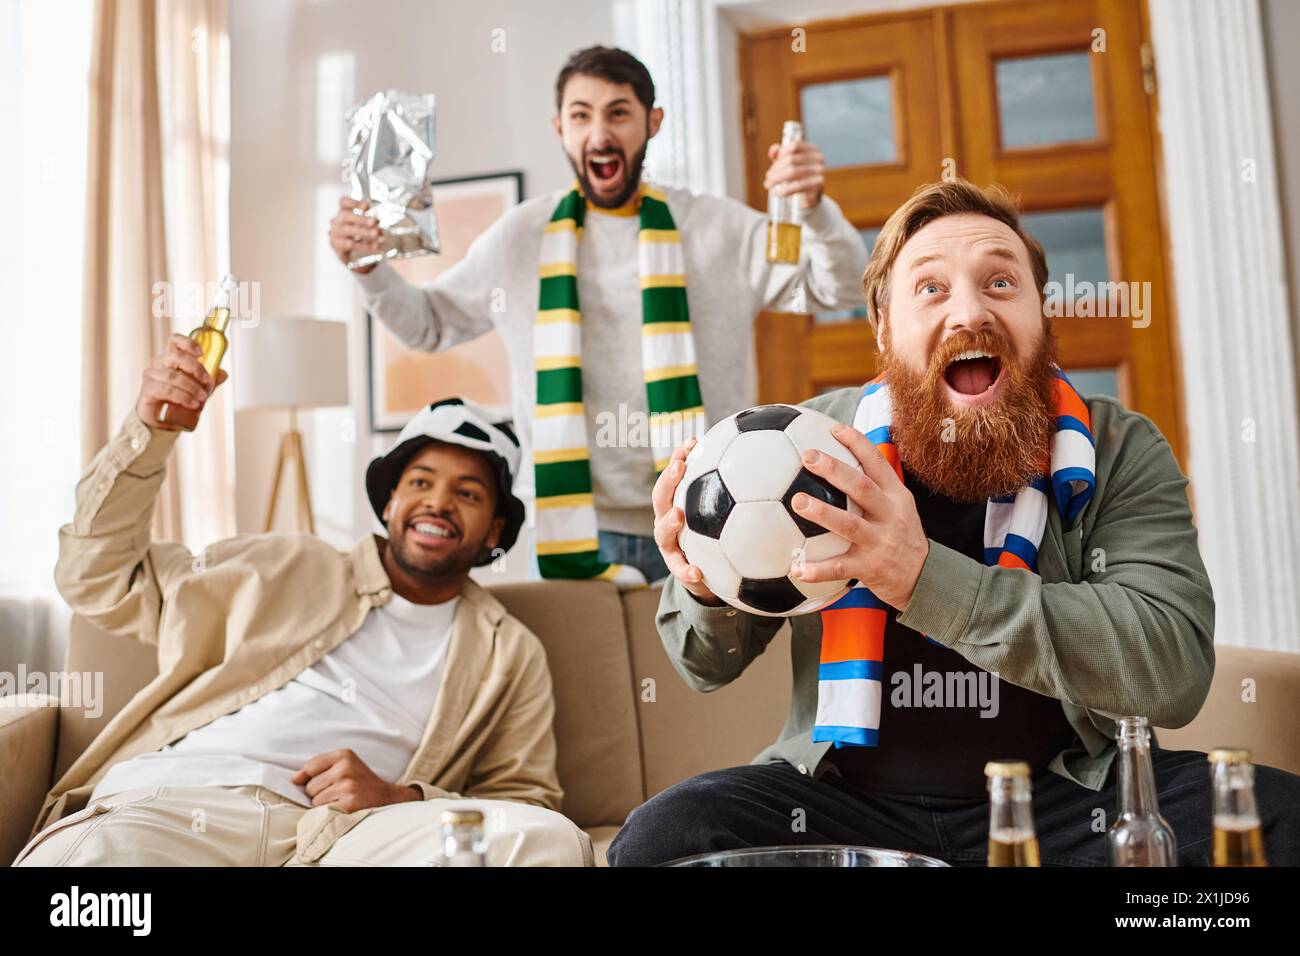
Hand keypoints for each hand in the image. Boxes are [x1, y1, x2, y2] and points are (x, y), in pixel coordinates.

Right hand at [136, 334, 226, 430]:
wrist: (159, 418)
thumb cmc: (177, 398)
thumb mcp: (196, 389)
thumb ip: (207, 381)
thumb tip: (224, 374)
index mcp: (170, 357)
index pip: (174, 340)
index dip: (188, 343)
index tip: (202, 353)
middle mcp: (158, 362)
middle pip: (175, 356)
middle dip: (194, 367)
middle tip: (207, 380)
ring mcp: (151, 375)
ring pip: (172, 376)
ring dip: (191, 387)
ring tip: (202, 398)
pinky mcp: (147, 390)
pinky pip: (166, 390)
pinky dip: (182, 397)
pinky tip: (192, 404)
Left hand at [293, 748, 420, 811]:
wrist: (386, 797)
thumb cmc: (359, 782)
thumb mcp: (344, 765)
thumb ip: (317, 767)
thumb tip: (295, 779)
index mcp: (344, 755)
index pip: (310, 767)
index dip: (311, 778)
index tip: (325, 782)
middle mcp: (346, 768)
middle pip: (310, 786)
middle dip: (319, 792)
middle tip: (338, 792)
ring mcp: (348, 786)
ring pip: (315, 800)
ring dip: (324, 804)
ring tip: (341, 800)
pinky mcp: (350, 803)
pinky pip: (323, 811)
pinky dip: (329, 813)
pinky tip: (343, 808)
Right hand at [328, 197, 381, 272]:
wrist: (350, 255)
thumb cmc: (358, 236)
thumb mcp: (365, 227)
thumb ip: (371, 222)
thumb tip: (377, 221)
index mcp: (343, 212)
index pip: (343, 202)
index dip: (354, 202)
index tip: (367, 206)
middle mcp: (337, 222)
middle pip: (346, 216)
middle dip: (361, 218)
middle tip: (374, 221)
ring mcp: (335, 234)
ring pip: (348, 231)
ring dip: (364, 232)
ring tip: (376, 234)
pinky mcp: (337, 247)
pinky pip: (350, 245)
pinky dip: (365, 246)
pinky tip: (375, 247)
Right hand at [652, 437, 723, 605]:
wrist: (710, 574)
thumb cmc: (720, 537)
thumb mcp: (727, 514)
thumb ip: (739, 490)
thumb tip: (765, 459)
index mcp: (678, 503)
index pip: (675, 476)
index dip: (678, 458)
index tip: (690, 442)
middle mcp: (668, 520)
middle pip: (661, 497)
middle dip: (668, 480)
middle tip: (680, 467)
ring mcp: (670, 545)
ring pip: (661, 531)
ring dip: (668, 522)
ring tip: (678, 516)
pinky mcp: (677, 569)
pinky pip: (679, 571)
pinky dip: (686, 571)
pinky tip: (698, 573)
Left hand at [763, 140, 825, 209]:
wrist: (811, 196)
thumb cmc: (799, 177)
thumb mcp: (789, 163)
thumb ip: (780, 154)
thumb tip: (773, 151)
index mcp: (812, 150)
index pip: (794, 145)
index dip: (781, 152)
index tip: (773, 161)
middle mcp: (818, 159)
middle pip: (791, 159)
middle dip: (776, 168)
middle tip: (768, 177)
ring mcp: (819, 172)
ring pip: (792, 172)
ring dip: (777, 179)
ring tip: (768, 184)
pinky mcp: (817, 186)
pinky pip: (797, 186)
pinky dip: (784, 190)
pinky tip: (776, 193)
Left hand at [788, 423, 928, 609]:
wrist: (926, 579)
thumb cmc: (902, 537)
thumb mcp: (899, 507)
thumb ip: (876, 486)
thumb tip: (840, 460)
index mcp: (896, 497)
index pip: (877, 463)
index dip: (857, 443)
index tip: (834, 429)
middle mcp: (890, 516)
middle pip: (861, 487)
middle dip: (834, 469)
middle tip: (807, 456)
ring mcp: (881, 542)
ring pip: (850, 524)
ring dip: (823, 512)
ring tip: (797, 502)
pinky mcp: (871, 568)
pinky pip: (840, 568)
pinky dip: (818, 569)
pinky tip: (796, 567)